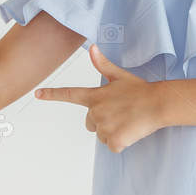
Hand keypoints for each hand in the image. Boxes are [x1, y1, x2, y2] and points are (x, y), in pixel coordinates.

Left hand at [36, 43, 164, 152]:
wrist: (158, 103)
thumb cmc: (141, 90)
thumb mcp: (120, 76)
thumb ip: (102, 65)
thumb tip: (93, 47)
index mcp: (94, 96)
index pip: (69, 94)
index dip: (52, 94)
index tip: (37, 93)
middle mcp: (95, 111)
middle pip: (89, 124)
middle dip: (102, 121)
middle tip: (121, 113)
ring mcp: (103, 126)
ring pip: (103, 136)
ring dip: (114, 132)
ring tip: (128, 120)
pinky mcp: (113, 140)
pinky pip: (113, 146)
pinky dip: (123, 142)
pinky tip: (132, 131)